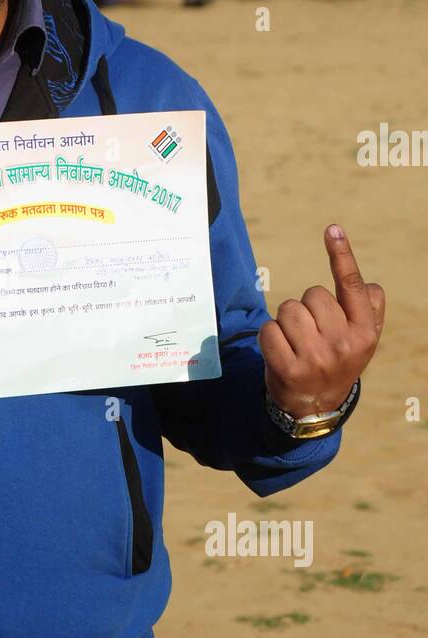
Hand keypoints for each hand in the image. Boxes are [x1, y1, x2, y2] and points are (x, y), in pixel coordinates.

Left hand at [258, 225, 384, 417]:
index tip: (332, 229)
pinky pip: (269, 329)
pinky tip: (280, 351)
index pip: (352, 286)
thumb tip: (365, 281)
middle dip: (307, 308)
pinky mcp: (288, 369)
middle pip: (311, 295)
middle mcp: (343, 344)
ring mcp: (315, 358)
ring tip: (297, 343)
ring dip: (286, 322)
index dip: (341, 255)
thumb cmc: (339, 361)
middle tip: (312, 334)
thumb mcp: (363, 340)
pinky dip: (270, 336)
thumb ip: (368, 309)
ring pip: (288, 309)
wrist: (316, 408)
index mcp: (365, 332)